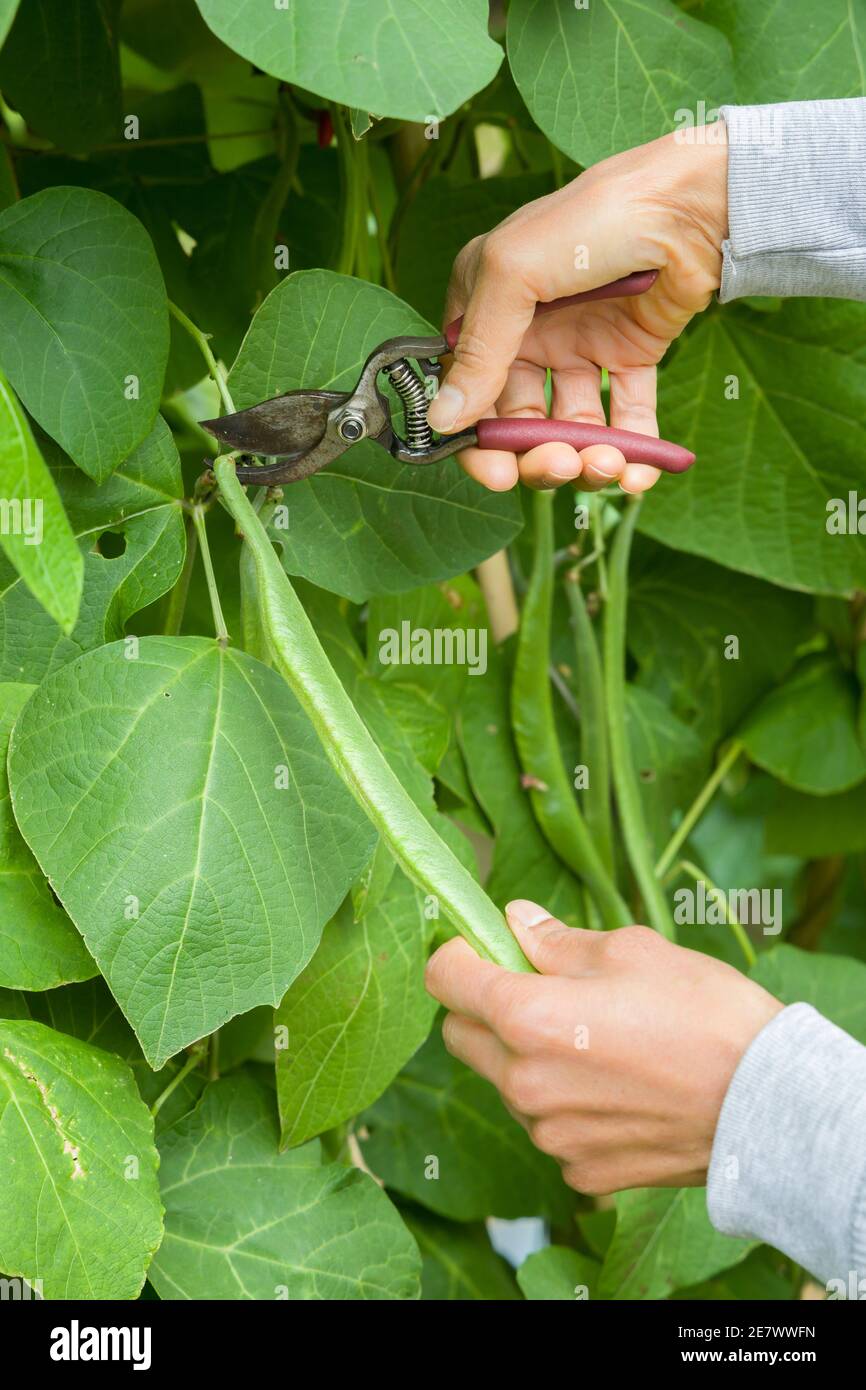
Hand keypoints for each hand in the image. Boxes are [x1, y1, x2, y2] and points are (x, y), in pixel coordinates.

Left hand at [424, 900, 780, 1193]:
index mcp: (528, 1018)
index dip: (459, 954)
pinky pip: (548, 1128)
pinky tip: (618, 1090)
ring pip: (506, 1085)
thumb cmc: (704, 1014)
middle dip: (485, 1009)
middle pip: (461, 1036)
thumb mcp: (631, 951)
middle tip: (542, 992)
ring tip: (596, 1044)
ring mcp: (549, 1135)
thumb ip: (556, 941)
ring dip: (526, 1061)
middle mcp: (524, 1084)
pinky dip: (566, 1107)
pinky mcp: (579, 1172)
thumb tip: (514, 922)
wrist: (769, 1106)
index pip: (444, 979)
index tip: (483, 947)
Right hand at [426, 127, 728, 493]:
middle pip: (519, 418)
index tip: (498, 474)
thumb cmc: (593, 220)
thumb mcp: (514, 275)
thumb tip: (442, 420)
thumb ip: (477, 352)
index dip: (479, 440)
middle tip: (558, 466)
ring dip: (586, 456)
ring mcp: (578, 344)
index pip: (467, 389)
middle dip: (537, 454)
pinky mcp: (629, 354)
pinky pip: (623, 416)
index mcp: (485, 304)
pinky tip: (637, 473)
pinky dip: (631, 450)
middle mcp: (528, 329)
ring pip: (571, 426)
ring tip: (605, 464)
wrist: (690, 203)